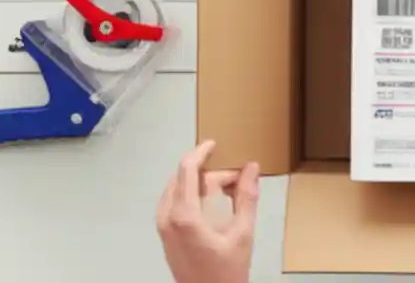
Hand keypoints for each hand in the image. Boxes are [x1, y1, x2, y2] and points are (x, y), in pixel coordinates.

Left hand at [156, 140, 259, 282]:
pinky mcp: (165, 235)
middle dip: (209, 173)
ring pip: (178, 190)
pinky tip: (213, 205)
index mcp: (183, 215)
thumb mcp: (243, 234)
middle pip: (183, 179)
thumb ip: (247, 198)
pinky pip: (174, 203)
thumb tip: (252, 168)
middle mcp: (166, 217)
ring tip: (228, 191)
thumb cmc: (226, 271)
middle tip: (236, 179)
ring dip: (200, 184)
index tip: (215, 144)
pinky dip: (192, 196)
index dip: (200, 152)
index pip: (186, 170)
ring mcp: (162, 227)